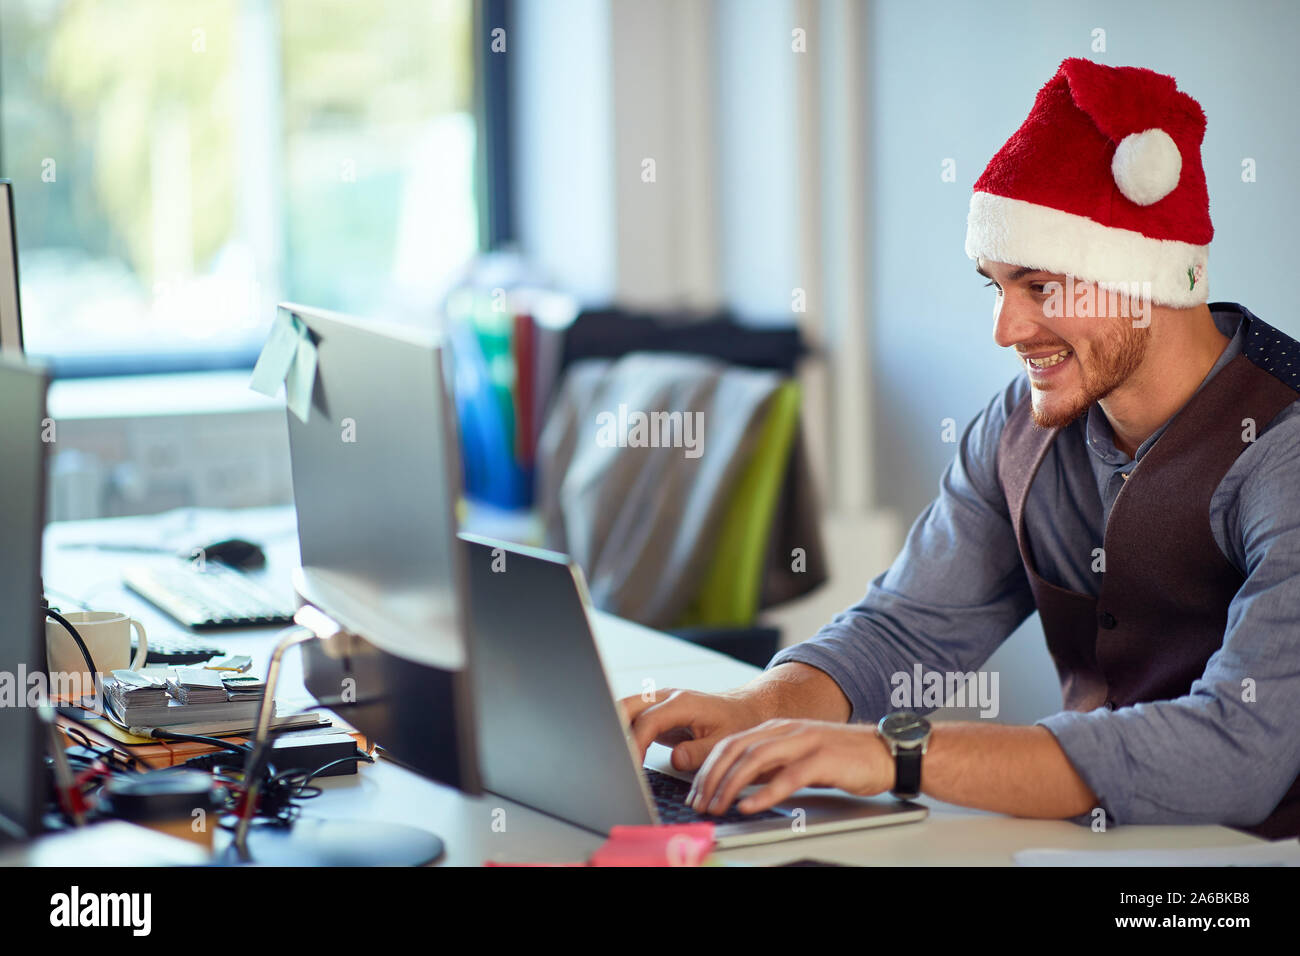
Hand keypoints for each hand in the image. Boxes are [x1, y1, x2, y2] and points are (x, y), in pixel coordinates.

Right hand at [619, 687, 768, 770]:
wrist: (743, 709)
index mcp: (682, 703)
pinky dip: (623, 731)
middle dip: (613, 730)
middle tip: (612, 759)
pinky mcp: (657, 712)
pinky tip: (622, 752)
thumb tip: (676, 758)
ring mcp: (659, 702)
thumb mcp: (724, 741)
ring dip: (615, 729)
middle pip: (626, 707)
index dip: (635, 745)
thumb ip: (700, 751)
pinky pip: (632, 718)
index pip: (647, 722)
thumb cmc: (736, 723)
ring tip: (612, 756)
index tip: (630, 766)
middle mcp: (666, 698)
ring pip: (624, 709)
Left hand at [686, 719, 893, 815]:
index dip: (707, 769)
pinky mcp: (822, 758)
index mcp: (775, 728)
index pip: (729, 744)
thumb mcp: (796, 757)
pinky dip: (765, 792)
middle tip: (699, 803)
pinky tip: (750, 806)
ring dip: (731, 785)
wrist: (884, 751)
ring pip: (755, 759)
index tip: (696, 793)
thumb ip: (768, 765)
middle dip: (712, 777)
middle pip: (736, 749)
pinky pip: (788, 776)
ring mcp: (803, 741)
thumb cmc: (840, 757)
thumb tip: (735, 783)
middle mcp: (785, 730)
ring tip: (718, 806)